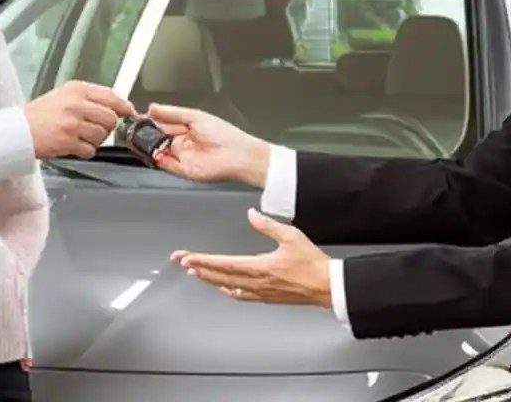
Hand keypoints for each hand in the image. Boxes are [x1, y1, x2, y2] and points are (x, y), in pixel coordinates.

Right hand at [24, 80, 135, 158]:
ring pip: (102, 135)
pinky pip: (91, 149)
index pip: (110, 96)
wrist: (19, 130)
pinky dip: (86, 150)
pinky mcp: (68, 141)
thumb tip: (118, 106)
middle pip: (111, 118)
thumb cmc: (40, 114)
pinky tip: (75, 146)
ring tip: (81, 137)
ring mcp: (73, 123)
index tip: (128, 112)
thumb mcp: (64, 95)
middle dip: (108, 127)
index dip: (123, 106)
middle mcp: (76, 104)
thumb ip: (89, 98)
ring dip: (96, 140)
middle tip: (97, 129)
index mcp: (77, 90)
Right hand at [144, 104, 269, 186]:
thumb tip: (152, 108)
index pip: (162, 123)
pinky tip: (151, 151)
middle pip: (157, 137)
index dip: (149, 120)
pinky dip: (156, 158)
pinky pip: (164, 164)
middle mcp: (182, 142)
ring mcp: (181, 156)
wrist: (238, 156)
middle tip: (133, 129)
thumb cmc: (224, 135)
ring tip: (138, 138)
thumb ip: (172, 113)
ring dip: (148, 146)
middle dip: (145, 133)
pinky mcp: (182, 169)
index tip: (136, 118)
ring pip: (158, 151)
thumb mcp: (195, 116)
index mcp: (186, 127)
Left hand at [173, 208, 331, 306]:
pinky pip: (242, 295)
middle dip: (198, 268)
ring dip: (210, 279)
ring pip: (227, 286)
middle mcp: (256, 282)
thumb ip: (268, 224)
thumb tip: (252, 213)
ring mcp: (260, 292)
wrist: (327, 286)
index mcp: (259, 266)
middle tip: (182, 263)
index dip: (202, 260)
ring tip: (196, 273)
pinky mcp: (267, 297)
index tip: (187, 257)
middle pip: (219, 276)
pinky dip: (228, 290)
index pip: (223, 263)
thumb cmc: (312, 264)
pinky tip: (224, 288)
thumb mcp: (291, 236)